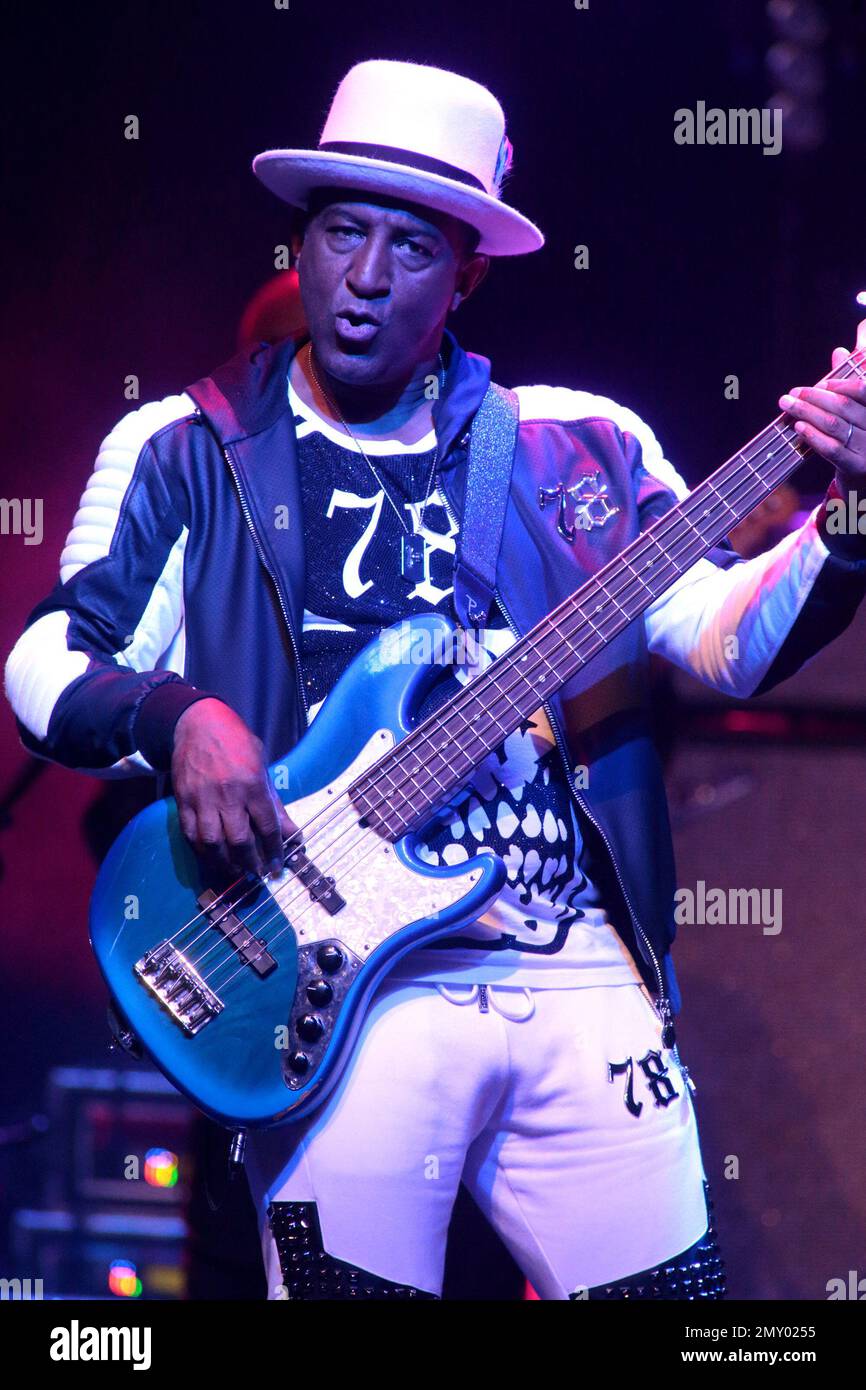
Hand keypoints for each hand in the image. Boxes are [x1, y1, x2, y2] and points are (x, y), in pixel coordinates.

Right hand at [171, 698, 293, 878]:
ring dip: (224, 863)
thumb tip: (291, 832)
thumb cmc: (236, 743)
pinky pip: (190, 834)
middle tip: (256, 872)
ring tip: (234, 871)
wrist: (197, 724)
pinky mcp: (183, 801)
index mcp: (252, 784)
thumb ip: (275, 802)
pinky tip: (211, 858)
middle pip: (239, 840)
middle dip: (250, 862)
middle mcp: (227, 794)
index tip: (277, 865)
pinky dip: (201, 851)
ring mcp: (202, 799)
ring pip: (212, 842)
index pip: (267, 825)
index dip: (274, 849)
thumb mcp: (262, 766)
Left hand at [778, 315, 865, 492]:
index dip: (841, 384)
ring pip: (835, 425)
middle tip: (792, 394)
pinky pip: (832, 449)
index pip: (864, 390)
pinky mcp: (857, 467)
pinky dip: (813, 436)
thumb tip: (839, 352)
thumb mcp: (859, 408)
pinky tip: (798, 427)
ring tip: (787, 405)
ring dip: (807, 412)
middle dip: (815, 397)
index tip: (820, 383)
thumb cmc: (860, 437)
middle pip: (844, 406)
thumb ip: (851, 380)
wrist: (865, 480)